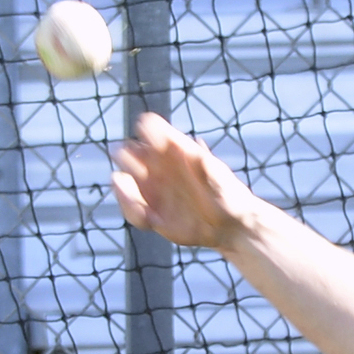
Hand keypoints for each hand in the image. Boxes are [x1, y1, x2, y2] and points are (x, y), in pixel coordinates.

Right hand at [111, 113, 255, 251]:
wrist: (230, 227)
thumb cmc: (229, 197)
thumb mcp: (223, 182)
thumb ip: (210, 169)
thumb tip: (199, 155)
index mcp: (172, 147)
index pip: (149, 126)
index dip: (146, 130)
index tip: (153, 143)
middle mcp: (157, 165)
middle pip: (128, 152)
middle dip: (128, 160)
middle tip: (141, 173)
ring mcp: (151, 189)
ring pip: (123, 181)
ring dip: (125, 190)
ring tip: (140, 204)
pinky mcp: (151, 213)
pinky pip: (133, 211)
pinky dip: (134, 213)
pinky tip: (149, 220)